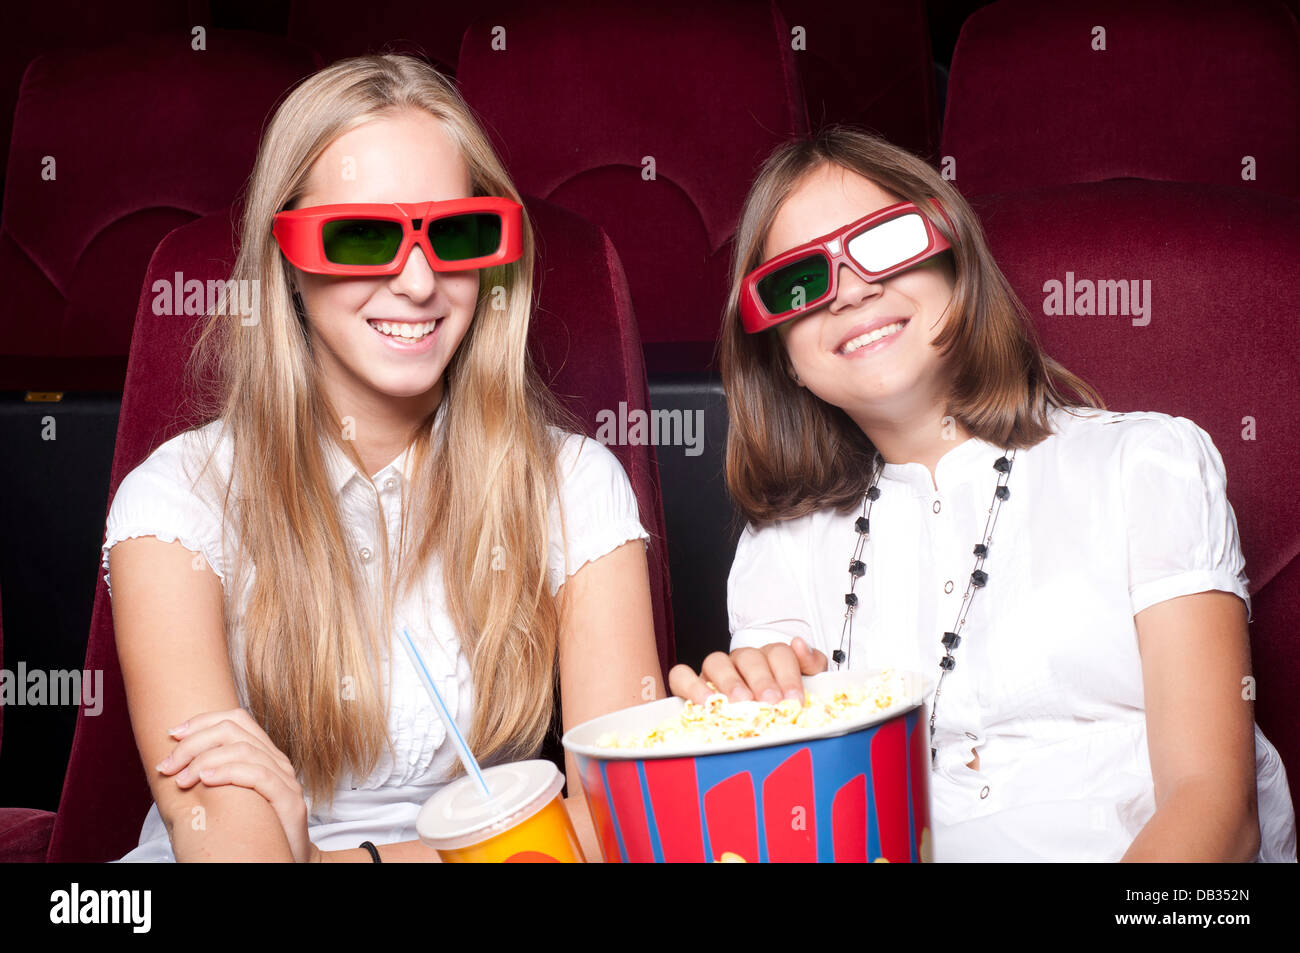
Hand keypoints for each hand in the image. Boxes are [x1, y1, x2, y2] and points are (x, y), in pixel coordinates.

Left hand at [155, 707, 315, 862]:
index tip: (172, 735)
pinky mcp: (289, 802)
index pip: (235, 719)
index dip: (202, 721)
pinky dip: (228, 773)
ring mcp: (286, 780)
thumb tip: (173, 763)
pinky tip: (205, 781)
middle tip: (168, 766)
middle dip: (194, 743)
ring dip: (204, 760)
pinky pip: (258, 776)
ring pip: (243, 750)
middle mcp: (277, 761)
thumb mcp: (230, 795)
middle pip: (234, 730)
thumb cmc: (252, 830)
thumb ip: (214, 774)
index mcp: (264, 754)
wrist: (281, 861)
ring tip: (181, 779)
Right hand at [668, 637, 827, 705]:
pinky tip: (706, 703)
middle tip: (770, 702)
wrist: (753, 722)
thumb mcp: (803, 684)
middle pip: (749, 657)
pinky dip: (692, 686)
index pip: (779, 653)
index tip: (794, 700)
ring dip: (729, 682)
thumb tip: (799, 643)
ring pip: (716, 661)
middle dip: (761, 681)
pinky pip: (681, 676)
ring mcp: (715, 671)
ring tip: (739, 703)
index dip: (788, 675)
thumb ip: (811, 665)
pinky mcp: (691, 685)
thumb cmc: (777, 703)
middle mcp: (742, 660)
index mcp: (770, 657)